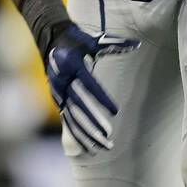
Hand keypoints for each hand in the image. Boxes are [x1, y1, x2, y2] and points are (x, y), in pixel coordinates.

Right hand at [47, 26, 139, 152]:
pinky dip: (77, 134)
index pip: (89, 85)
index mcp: (72, 64)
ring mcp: (58, 92)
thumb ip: (115, 44)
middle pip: (79, 106)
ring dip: (86, 133)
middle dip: (92, 122)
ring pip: (72, 117)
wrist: (51, 40)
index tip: (115, 112)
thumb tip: (136, 45)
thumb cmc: (77, 40)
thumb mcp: (94, 40)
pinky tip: (88, 147)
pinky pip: (67, 120)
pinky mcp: (57, 100)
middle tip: (107, 136)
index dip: (102, 99)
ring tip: (101, 146)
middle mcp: (62, 80)